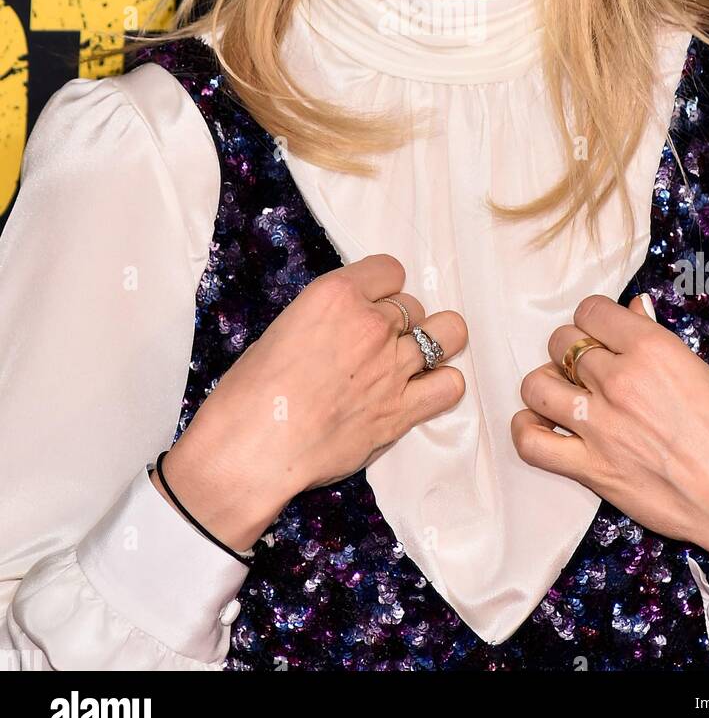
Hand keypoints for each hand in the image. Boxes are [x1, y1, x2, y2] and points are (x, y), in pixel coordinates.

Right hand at [154, 254, 467, 552]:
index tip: (371, 305)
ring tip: (414, 359)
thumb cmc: (249, 392)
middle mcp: (372, 324)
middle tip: (376, 345)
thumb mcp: (283, 329)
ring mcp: (392, 366)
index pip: (390, 269)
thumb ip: (327, 320)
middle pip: (413, 304)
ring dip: (434, 343)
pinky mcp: (402, 410)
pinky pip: (450, 385)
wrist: (252, 448)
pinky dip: (442, 385)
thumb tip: (344, 328)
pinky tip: (423, 391)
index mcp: (337, 295)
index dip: (382, 289)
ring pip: (448, 333)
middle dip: (400, 321)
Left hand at [511, 292, 708, 589]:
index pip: (592, 312)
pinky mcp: (593, 470)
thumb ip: (659, 342)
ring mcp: (601, 427)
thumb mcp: (706, 374)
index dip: (595, 320)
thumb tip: (635, 311)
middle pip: (562, 343)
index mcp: (653, 350)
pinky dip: (527, 430)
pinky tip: (542, 425)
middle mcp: (620, 382)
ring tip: (564, 393)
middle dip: (572, 349)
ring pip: (537, 385)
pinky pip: (532, 442)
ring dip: (547, 384)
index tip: (602, 332)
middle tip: (589, 366)